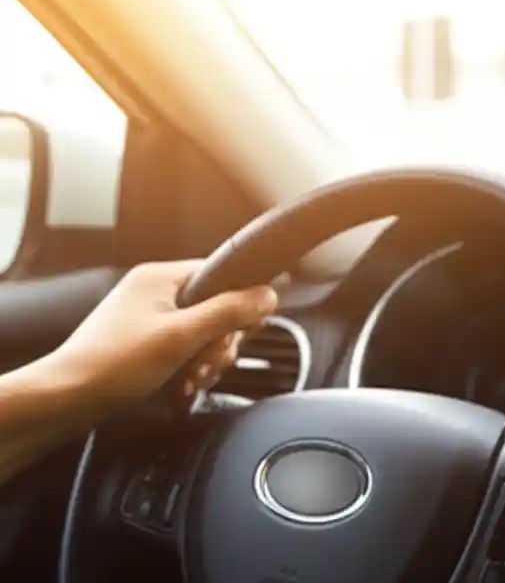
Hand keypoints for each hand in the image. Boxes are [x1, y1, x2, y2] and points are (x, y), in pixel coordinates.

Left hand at [47, 261, 276, 414]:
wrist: (66, 400)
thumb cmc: (112, 365)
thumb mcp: (181, 337)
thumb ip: (229, 312)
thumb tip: (268, 295)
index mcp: (160, 278)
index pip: (222, 275)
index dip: (240, 304)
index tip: (242, 329)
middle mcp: (155, 293)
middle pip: (217, 309)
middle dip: (219, 342)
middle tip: (205, 362)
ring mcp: (149, 320)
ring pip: (203, 335)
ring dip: (205, 361)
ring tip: (189, 378)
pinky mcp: (146, 345)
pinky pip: (185, 351)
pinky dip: (189, 370)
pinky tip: (181, 386)